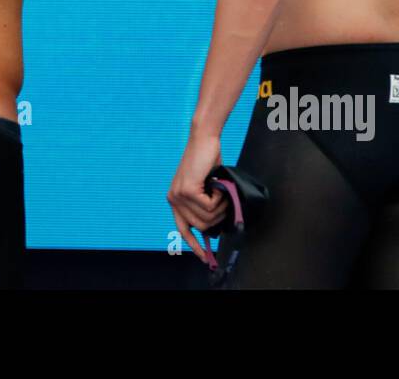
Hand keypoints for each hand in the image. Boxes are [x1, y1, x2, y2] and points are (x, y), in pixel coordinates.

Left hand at [167, 131, 225, 264]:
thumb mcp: (205, 188)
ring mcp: (179, 195)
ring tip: (221, 190)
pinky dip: (220, 197)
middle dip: (218, 217)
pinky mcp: (187, 190)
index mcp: (175, 200)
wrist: (204, 140)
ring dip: (221, 206)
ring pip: (207, 217)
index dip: (195, 245)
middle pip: (202, 226)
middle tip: (225, 201)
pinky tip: (218, 184)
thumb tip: (214, 228)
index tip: (206, 258)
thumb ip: (204, 206)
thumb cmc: (208, 162)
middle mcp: (173, 200)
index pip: (183, 230)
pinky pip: (210, 206)